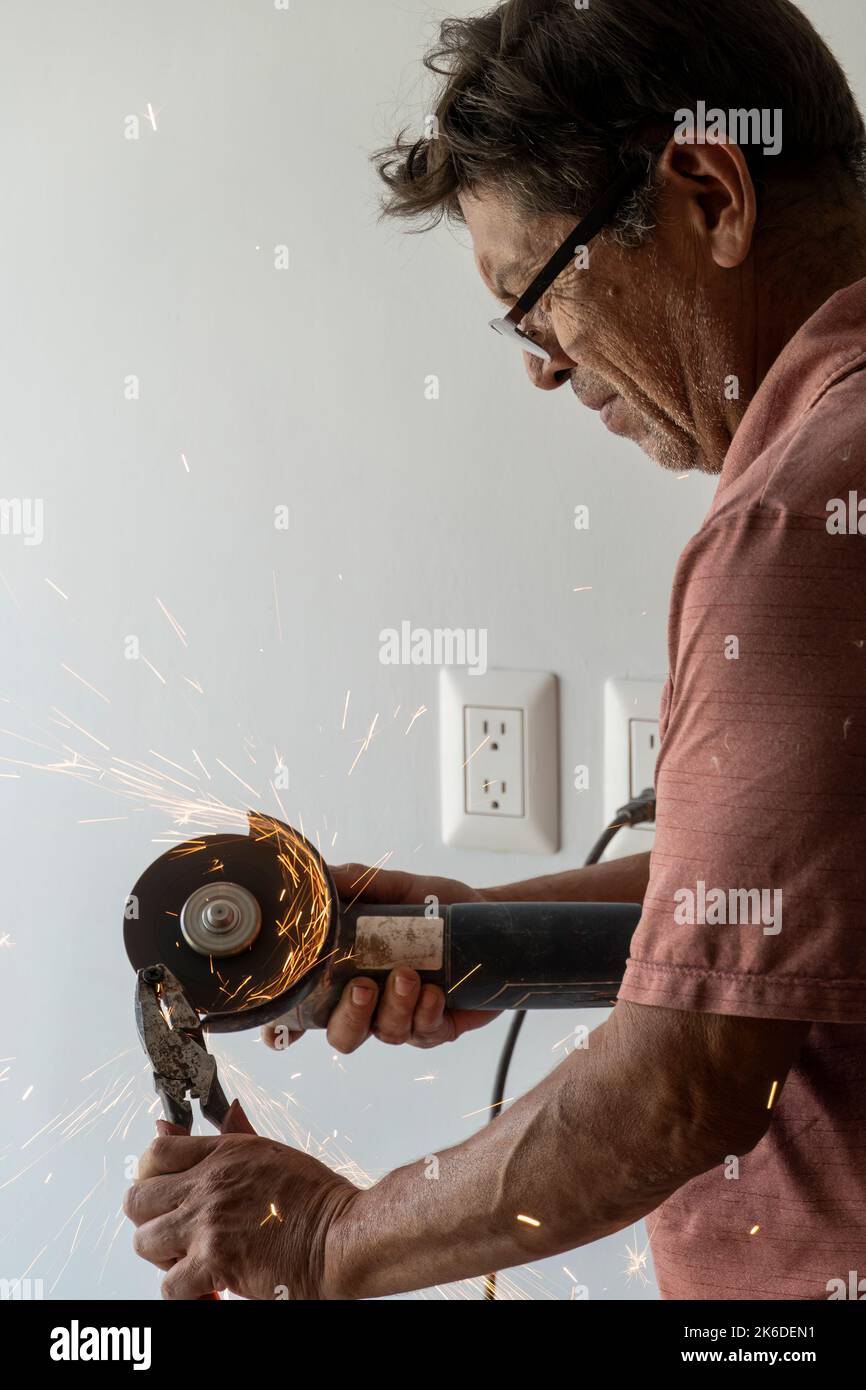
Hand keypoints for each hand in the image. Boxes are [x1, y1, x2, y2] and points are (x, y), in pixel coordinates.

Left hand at [125, 1101, 356, 1299]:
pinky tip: (206, 1286)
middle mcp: (209, 1185)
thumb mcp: (271, 1152)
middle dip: (150, 1219)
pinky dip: (185, 1291)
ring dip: (164, 1257)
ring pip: (145, 1243)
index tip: (160, 1192)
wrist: (340, 1235)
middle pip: (137, 1200)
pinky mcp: (215, 1261)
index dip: (149, 1175)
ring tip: (189, 1260)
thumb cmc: (315, 1198)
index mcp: (223, 1153)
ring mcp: (208, 1224)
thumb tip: (225, 1110)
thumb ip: (236, 1134)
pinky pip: (169, 1285)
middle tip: (173, 1231)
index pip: (156, 1154)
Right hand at [262, 864, 497, 1052]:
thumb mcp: (396, 887)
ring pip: (385, 1034)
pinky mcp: (439, 1026)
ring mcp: (405, 1018)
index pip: (307, 1012)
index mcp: (350, 974)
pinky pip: (424, 1034)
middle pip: (342, 1036)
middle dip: (349, 1018)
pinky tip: (434, 992)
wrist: (488, 918)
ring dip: (394, 1007)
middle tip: (364, 987)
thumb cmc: (436, 906)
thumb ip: (358, 881)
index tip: (280, 1029)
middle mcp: (373, 1003)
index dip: (286, 1027)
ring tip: (408, 974)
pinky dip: (426, 1013)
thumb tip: (323, 873)